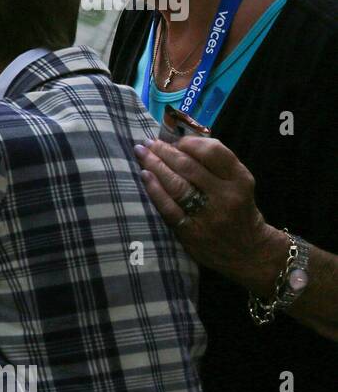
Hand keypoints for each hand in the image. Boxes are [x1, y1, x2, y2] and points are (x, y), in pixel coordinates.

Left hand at [134, 136, 285, 295]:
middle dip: (164, 151)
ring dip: (155, 165)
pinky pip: (168, 207)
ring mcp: (208, 215)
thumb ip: (216, 164)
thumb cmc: (239, 210)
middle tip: (148, 142)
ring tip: (141, 153)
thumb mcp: (239, 183)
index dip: (189, 142)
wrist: (250, 252)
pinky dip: (154, 190)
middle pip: (190, 167)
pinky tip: (144, 176)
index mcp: (240, 179)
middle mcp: (225, 195)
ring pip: (177, 184)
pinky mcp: (191, 232)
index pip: (214, 152)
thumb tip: (180, 143)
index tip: (174, 139)